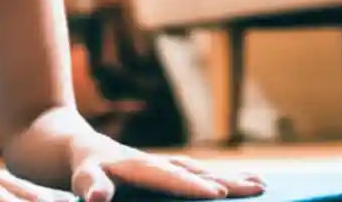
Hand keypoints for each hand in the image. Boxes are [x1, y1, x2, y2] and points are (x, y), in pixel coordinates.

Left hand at [69, 136, 263, 201]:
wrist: (80, 145)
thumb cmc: (83, 167)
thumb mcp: (82, 176)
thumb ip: (91, 185)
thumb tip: (97, 198)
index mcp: (140, 167)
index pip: (170, 178)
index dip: (192, 185)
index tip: (217, 192)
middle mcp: (159, 164)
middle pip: (197, 172)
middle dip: (227, 181)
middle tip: (259, 188)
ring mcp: (166, 166)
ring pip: (204, 172)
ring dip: (232, 179)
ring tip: (261, 185)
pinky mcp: (169, 171)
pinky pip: (200, 174)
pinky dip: (223, 179)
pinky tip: (244, 183)